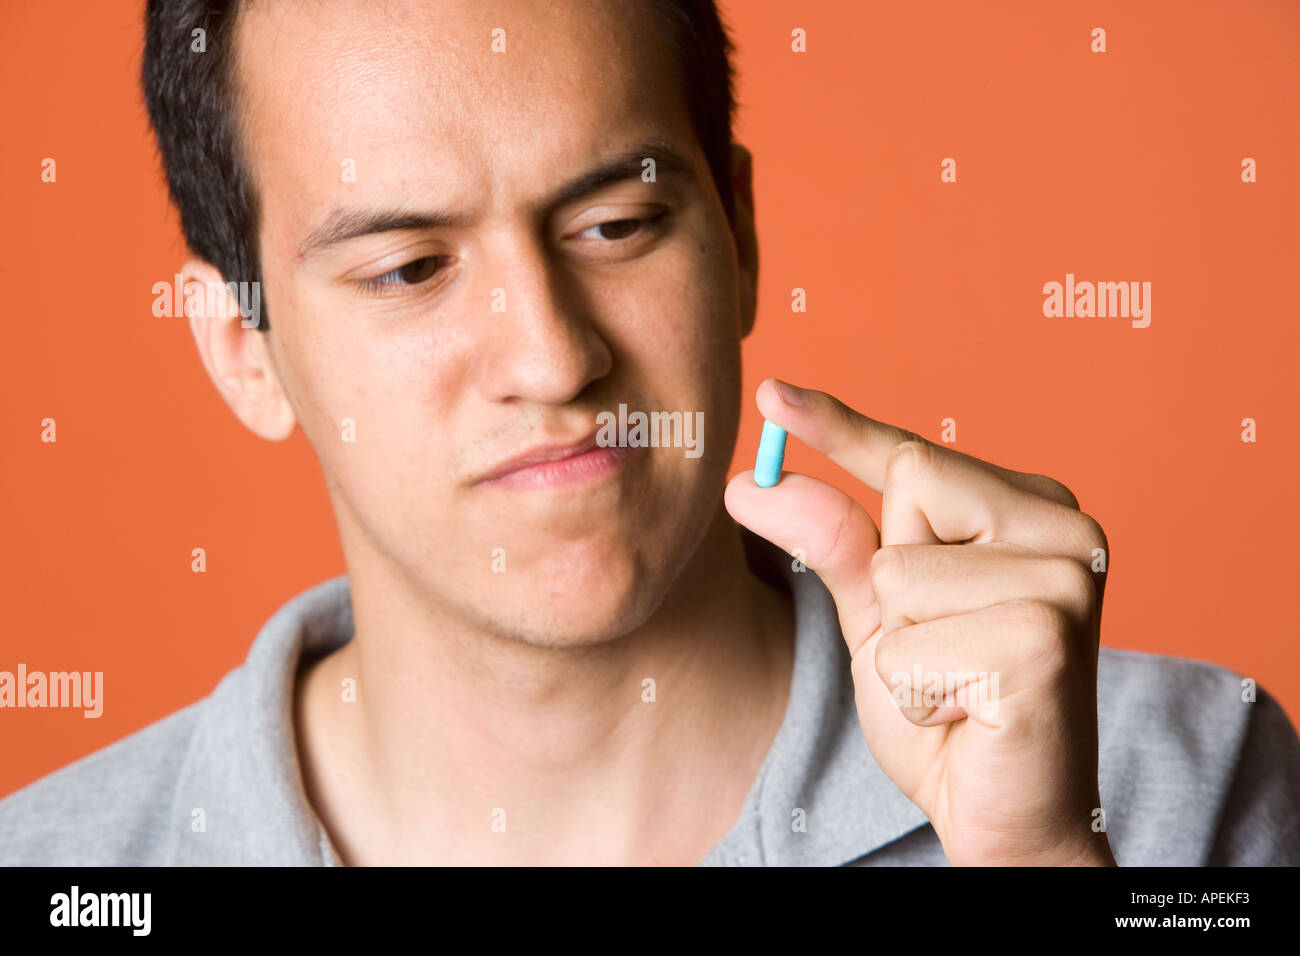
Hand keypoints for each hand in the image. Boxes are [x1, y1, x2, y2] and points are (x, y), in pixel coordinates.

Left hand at [725, 379, 1115, 865]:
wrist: (1008, 818)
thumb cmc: (949, 711)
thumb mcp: (878, 617)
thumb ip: (831, 544)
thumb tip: (750, 482)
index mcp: (1032, 512)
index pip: (916, 454)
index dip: (838, 426)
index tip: (772, 391)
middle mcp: (1064, 531)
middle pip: (907, 488)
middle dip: (893, 583)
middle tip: (948, 648)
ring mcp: (1063, 581)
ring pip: (898, 573)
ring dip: (900, 648)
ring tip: (959, 685)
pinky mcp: (1044, 641)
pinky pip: (909, 644)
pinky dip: (914, 691)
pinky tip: (969, 714)